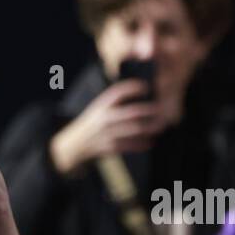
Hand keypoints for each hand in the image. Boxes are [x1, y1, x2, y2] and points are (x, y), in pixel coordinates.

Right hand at [47, 79, 163, 175]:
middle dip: (148, 110)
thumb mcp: (97, 108)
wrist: (74, 145)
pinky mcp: (109, 147)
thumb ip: (114, 102)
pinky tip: (150, 141)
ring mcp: (107, 134)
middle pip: (132, 112)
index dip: (134, 88)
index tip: (146, 87)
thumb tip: (139, 95)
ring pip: (134, 130)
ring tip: (160, 125)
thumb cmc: (91, 124)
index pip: (119, 92)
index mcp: (101, 105)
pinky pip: (129, 145)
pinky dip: (141, 144)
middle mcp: (105, 118)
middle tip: (160, 109)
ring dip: (149, 128)